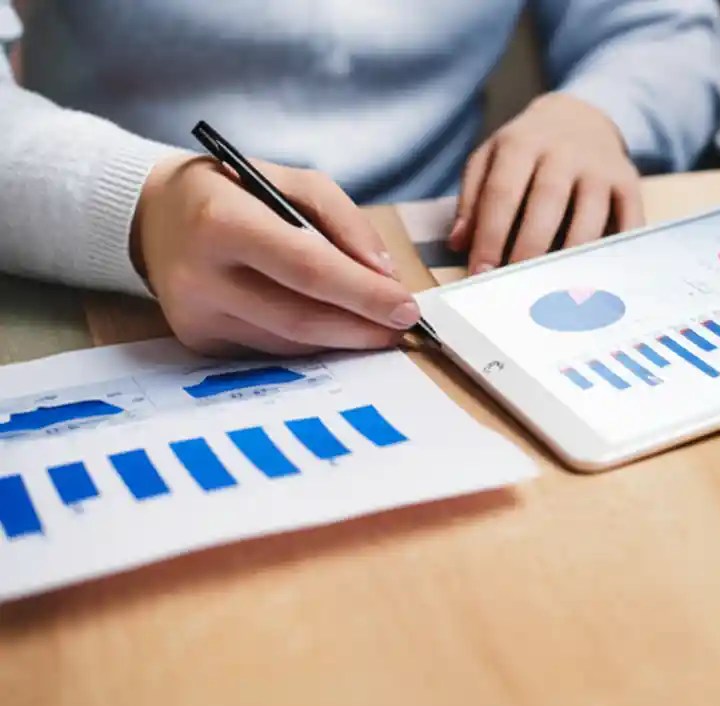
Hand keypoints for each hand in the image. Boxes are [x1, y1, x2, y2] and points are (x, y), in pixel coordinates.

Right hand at [133, 155, 419, 355]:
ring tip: (377, 325)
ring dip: (343, 338)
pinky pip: (272, 350)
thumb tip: (383, 275)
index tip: (406, 307)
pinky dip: (312, 341)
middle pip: (301, 318)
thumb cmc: (232, 193)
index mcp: (221, 221)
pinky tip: (335, 328)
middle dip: (362, 325)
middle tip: (402, 324)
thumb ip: (342, 220)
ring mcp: (196, 317)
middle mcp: (200, 276)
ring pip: (291, 344)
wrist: (153, 217)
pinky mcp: (199, 343)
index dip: (363, 293)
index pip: (307, 269)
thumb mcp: (289, 180)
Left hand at [449, 93, 644, 273]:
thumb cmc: (527, 149)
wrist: (579, 116)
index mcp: (522, 143)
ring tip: (556, 289)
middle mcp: (563, 151)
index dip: (490, 236)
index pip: (502, 192)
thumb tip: (460, 242)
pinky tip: (603, 276)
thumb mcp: (491, 158)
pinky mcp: (627, 180)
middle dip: (529, 248)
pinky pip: (628, 218)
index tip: (480, 272)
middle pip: (547, 202)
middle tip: (516, 285)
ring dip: (571, 255)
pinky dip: (618, 249)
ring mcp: (599, 166)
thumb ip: (473, 197)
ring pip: (589, 216)